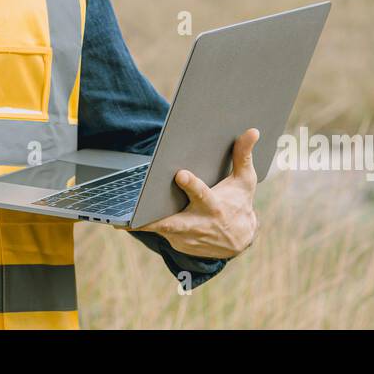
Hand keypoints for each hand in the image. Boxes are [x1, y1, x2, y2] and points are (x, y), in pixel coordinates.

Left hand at [135, 128, 259, 258]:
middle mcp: (199, 224)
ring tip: (121, 219)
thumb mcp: (245, 181)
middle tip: (133, 214)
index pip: (202, 194)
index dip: (191, 185)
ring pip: (161, 229)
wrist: (239, 241)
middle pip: (173, 222)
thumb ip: (243, 155)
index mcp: (214, 206)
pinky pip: (158, 233)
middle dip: (155, 219)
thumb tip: (252, 130)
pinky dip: (145, 226)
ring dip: (142, 224)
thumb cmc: (239, 203)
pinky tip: (128, 219)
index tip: (179, 174)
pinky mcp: (177, 243)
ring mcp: (186, 236)